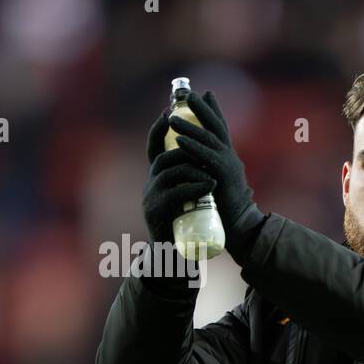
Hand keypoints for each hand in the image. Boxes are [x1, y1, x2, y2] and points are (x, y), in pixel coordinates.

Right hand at [143, 109, 215, 243]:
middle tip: (205, 146)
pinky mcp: (157, 211)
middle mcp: (150, 183)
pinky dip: (195, 187)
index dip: (158, 129)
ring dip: (194, 168)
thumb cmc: (184, 221)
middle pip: (165, 157)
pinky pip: (176, 193)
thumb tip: (205, 154)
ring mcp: (151, 197)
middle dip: (185, 148)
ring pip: (171, 173)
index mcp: (157, 176)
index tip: (167, 111)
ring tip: (213, 173)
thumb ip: (190, 175)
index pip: (153, 147)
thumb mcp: (186, 194)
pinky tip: (209, 185)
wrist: (174, 252)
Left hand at [165, 91, 264, 255]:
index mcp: (228, 157)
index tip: (206, 93)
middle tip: (190, 93)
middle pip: (216, 126)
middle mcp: (230, 157)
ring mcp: (228, 165)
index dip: (214, 110)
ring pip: (208, 139)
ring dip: (189, 126)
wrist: (241, 227)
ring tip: (173, 117)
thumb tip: (198, 166)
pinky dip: (192, 147)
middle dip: (203, 108)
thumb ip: (210, 172)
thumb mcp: (218, 184)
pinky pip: (205, 158)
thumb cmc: (227, 210)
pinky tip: (178, 140)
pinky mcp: (223, 176)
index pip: (221, 129)